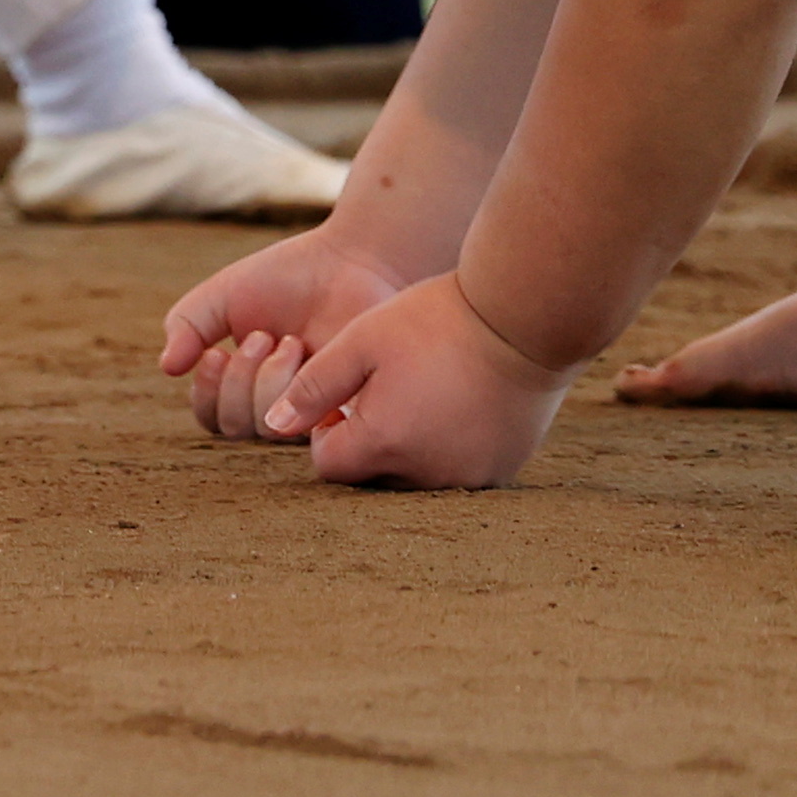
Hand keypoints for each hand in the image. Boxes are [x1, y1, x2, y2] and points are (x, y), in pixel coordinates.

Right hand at [160, 224, 414, 441]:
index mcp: (243, 380)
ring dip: (270, 382)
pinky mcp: (346, 407)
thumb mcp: (222, 294)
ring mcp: (311, 406)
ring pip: (270, 429)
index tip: (215, 352)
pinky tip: (306, 353)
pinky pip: (310, 424)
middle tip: (262, 337)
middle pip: (236, 427)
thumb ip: (188, 325)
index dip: (206, 393)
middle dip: (240, 382)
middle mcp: (275, 400)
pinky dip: (297, 389)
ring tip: (291, 341)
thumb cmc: (287, 276)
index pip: (212, 416)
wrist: (348, 263)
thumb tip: (168, 368)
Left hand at [261, 271, 578, 488]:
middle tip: (380, 394)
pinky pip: (458, 470)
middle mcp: (430, 474)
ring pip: (416, 477)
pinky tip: (454, 403)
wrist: (525, 319)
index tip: (340, 400)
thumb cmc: (434, 323)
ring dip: (406, 447)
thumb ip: (311, 387)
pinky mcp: (504, 467)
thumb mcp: (360, 343)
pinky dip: (446, 447)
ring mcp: (472, 475)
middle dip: (363, 443)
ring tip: (419, 394)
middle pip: (372, 477)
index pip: (328, 467)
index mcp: (386, 445)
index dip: (324, 433)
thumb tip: (271, 427)